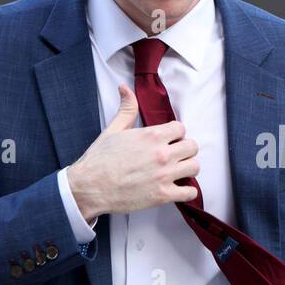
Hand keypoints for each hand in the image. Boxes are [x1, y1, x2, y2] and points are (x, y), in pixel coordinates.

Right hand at [66, 84, 198, 216]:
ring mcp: (164, 175)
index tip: (170, 140)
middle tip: (175, 155)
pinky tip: (178, 189)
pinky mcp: (163, 195)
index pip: (181, 128)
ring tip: (178, 170)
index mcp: (152, 135)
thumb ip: (126, 109)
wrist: (89, 187)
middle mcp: (162, 154)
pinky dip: (187, 192)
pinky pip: (189, 192)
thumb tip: (124, 89)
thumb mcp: (112, 130)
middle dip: (185, 149)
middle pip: (192, 146)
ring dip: (188, 168)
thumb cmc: (99, 160)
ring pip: (195, 166)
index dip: (176, 134)